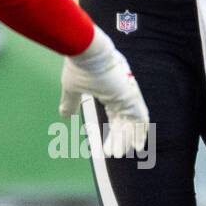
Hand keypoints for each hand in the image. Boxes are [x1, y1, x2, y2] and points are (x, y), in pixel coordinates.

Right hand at [60, 26, 149, 157]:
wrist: (86, 51)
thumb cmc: (80, 66)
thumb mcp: (72, 89)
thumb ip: (71, 103)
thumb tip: (64, 116)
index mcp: (111, 95)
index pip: (116, 119)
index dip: (114, 134)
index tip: (108, 150)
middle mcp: (123, 96)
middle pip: (125, 124)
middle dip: (120, 140)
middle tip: (115, 155)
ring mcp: (129, 96)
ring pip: (132, 124)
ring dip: (128, 140)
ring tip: (120, 154)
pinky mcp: (132, 95)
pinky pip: (140, 118)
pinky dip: (139, 132)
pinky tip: (137, 145)